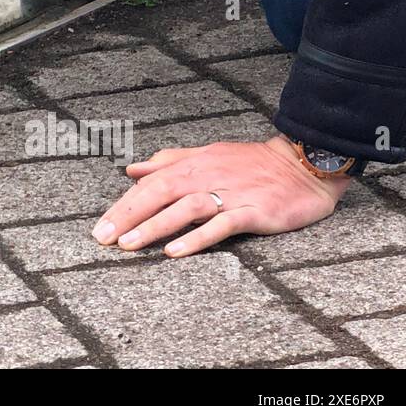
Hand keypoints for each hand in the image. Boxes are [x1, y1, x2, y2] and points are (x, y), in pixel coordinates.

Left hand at [93, 134, 350, 256]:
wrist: (304, 163)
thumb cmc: (252, 163)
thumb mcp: (206, 154)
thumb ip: (169, 162)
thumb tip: (132, 169)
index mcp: (192, 165)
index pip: (149, 184)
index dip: (123, 204)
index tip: (101, 226)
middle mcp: (206, 177)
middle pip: (159, 194)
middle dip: (128, 216)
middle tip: (103, 238)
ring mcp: (230, 194)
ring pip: (184, 209)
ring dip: (154, 226)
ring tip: (129, 245)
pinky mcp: (254, 211)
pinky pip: (222, 225)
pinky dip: (197, 238)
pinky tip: (175, 251)